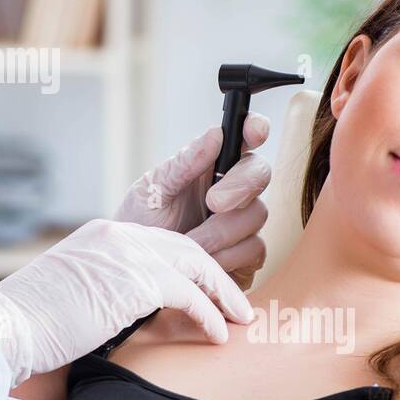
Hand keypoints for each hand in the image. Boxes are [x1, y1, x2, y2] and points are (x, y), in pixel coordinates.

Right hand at [0, 219, 253, 386]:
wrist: (5, 327)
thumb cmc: (30, 324)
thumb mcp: (72, 293)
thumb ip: (105, 290)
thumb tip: (128, 314)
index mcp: (102, 235)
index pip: (160, 243)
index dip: (191, 267)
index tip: (208, 291)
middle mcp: (117, 236)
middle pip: (186, 246)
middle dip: (217, 275)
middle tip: (238, 304)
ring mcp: (127, 255)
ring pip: (196, 264)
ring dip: (224, 293)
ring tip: (241, 318)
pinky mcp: (135, 282)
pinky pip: (189, 294)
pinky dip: (210, 314)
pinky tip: (219, 335)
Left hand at [114, 117, 271, 289]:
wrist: (139, 271)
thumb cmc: (142, 223)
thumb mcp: (152, 190)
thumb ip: (183, 163)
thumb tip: (215, 134)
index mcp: (211, 163)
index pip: (242, 135)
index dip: (255, 128)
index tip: (253, 132)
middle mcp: (233, 188)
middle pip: (260, 173)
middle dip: (240, 187)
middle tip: (212, 203)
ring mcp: (243, 221)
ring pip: (257, 214)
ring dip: (221, 231)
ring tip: (189, 241)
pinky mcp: (247, 254)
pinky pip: (254, 250)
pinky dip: (226, 256)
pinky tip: (203, 260)